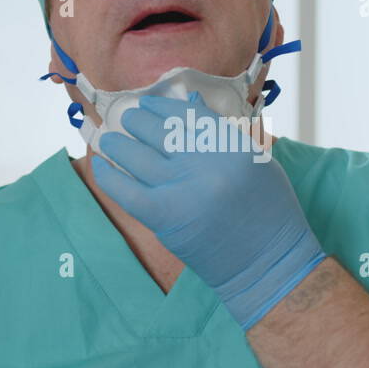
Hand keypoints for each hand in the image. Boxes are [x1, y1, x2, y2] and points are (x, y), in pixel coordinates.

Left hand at [91, 92, 327, 330]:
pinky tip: (101, 164)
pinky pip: (126, 191)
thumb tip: (186, 103)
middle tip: (128, 119)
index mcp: (233, 147)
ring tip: (110, 138)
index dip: (164, 106)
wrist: (267, 264)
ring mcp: (184, 191)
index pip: (189, 116)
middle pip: (159, 132)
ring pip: (137, 156)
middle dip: (138, 121)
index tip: (150, 104)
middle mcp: (207, 164)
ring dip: (118, 143)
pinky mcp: (166, 218)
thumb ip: (221, 133)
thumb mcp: (256, 161)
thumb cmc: (268, 211)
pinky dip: (109, 176)